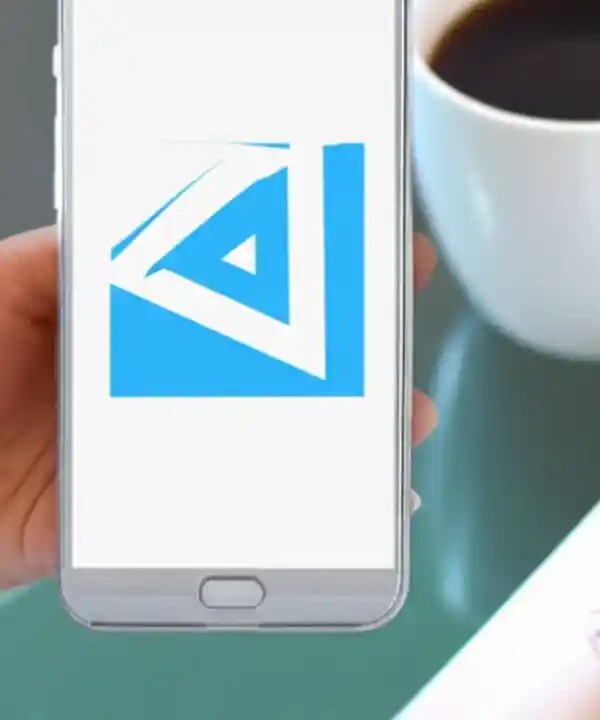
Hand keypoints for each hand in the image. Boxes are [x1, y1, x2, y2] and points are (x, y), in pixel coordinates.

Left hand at [0, 226, 439, 589]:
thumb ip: (59, 256)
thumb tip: (128, 218)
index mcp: (120, 328)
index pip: (230, 289)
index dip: (298, 269)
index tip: (357, 249)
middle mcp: (149, 391)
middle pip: (270, 367)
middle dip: (346, 351)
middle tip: (393, 334)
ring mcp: (153, 460)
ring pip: (272, 446)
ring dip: (343, 439)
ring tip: (391, 426)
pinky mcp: (142, 528)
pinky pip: (231, 525)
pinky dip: (293, 524)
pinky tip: (337, 513)